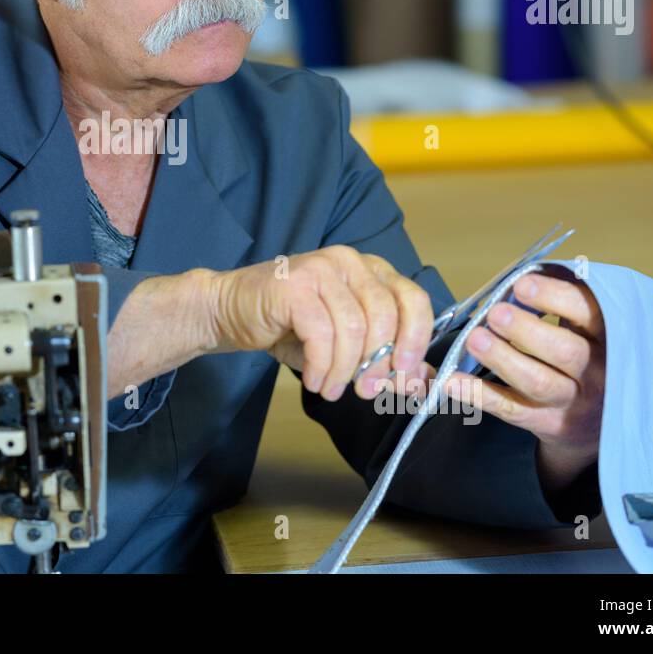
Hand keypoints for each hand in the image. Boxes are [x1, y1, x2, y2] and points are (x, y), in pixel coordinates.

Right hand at [208, 246, 433, 402]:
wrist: (229, 310)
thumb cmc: (288, 326)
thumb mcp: (344, 344)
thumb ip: (384, 358)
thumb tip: (422, 382)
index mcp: (370, 270)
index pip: (413, 300)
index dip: (415, 341)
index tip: (404, 376)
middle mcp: (349, 262)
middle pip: (386, 316)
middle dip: (379, 363)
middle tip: (364, 391)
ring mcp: (321, 269)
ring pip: (354, 328)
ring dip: (345, 370)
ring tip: (332, 390)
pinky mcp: (294, 285)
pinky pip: (322, 334)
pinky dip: (322, 366)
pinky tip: (315, 380)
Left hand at [406, 270, 605, 490]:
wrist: (599, 422)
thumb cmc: (586, 357)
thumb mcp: (589, 328)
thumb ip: (564, 301)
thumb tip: (524, 273)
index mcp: (609, 337)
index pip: (589, 314)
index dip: (555, 298)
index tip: (522, 285)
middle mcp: (595, 371)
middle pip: (565, 351)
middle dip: (525, 330)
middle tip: (495, 314)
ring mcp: (572, 401)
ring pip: (537, 382)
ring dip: (502, 359)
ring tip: (474, 339)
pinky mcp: (547, 423)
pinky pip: (511, 409)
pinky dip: (479, 395)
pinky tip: (453, 381)